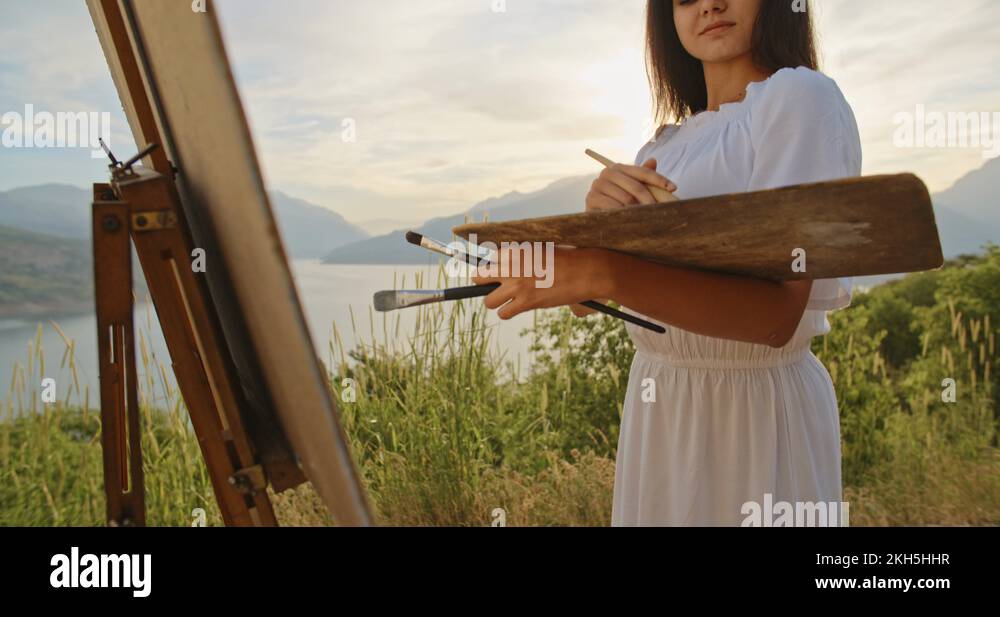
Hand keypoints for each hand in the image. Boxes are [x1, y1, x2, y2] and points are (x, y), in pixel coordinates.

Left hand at [471, 246, 612, 319]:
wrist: (586, 270)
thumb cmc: (565, 258)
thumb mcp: (538, 248)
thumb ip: (518, 255)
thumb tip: (501, 262)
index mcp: (513, 250)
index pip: (487, 260)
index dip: (491, 267)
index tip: (495, 272)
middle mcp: (511, 267)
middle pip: (478, 278)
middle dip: (482, 282)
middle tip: (494, 286)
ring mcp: (517, 286)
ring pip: (488, 301)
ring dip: (495, 301)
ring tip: (506, 299)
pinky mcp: (526, 302)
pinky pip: (503, 313)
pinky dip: (508, 312)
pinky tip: (517, 308)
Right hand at [585, 157, 675, 211]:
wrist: (600, 219)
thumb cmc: (620, 203)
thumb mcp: (634, 190)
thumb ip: (644, 176)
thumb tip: (653, 160)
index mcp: (619, 168)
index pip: (643, 172)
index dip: (659, 179)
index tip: (673, 188)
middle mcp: (607, 173)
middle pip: (636, 186)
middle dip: (650, 200)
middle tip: (659, 212)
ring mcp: (597, 185)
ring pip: (626, 199)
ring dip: (637, 211)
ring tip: (644, 219)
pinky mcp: (591, 198)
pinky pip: (614, 208)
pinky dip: (624, 215)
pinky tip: (629, 221)